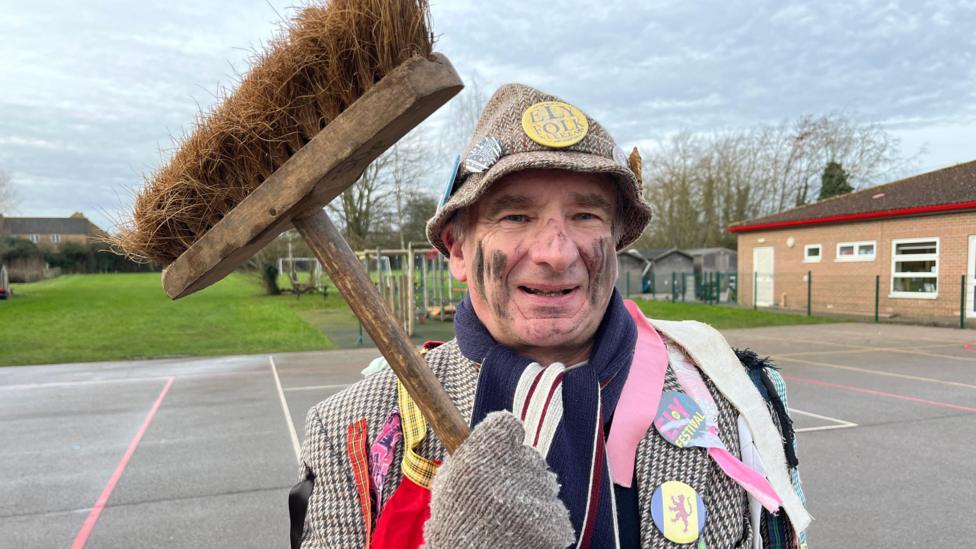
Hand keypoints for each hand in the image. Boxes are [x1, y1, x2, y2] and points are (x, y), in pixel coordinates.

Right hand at [422, 411, 574, 548]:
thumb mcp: (449, 480)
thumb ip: (469, 454)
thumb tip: (487, 436)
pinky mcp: (556, 523)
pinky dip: (543, 522)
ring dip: (532, 497)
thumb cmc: (453, 522)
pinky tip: (522, 534)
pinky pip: (554, 511)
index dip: (504, 439)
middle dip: (519, 472)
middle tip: (501, 497)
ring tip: (509, 521)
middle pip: (529, 457)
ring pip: (544, 485)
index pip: (508, 425)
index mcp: (483, 453)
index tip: (499, 451)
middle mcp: (514, 467)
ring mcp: (539, 495)